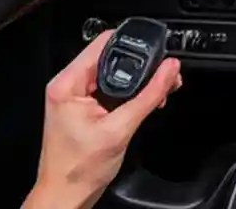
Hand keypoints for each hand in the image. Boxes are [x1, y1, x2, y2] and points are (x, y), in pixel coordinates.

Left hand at [24, 31, 182, 208]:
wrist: (65, 196)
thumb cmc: (78, 170)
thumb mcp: (121, 129)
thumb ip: (149, 95)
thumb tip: (170, 70)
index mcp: (67, 84)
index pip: (103, 43)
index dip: (132, 42)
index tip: (157, 49)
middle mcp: (67, 85)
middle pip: (110, 56)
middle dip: (141, 64)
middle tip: (165, 73)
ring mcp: (74, 96)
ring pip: (112, 72)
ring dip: (138, 79)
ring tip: (160, 89)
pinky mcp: (82, 107)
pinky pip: (109, 88)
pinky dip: (129, 92)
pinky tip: (145, 100)